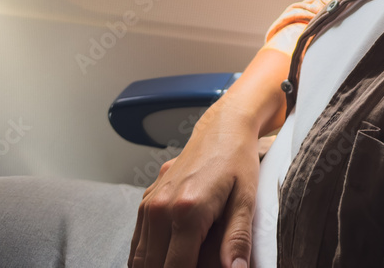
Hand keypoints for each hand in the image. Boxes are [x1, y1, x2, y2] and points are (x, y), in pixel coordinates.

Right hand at [128, 102, 260, 267]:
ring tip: (185, 260)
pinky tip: (169, 256)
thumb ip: (237, 239)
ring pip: (140, 260)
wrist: (222, 130)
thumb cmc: (237, 163)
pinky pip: (137, 244)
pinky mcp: (145, 202)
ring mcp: (148, 205)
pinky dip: (149, 257)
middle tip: (198, 264)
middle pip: (154, 267)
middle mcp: (160, 209)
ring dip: (158, 266)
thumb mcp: (246, 200)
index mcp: (187, 211)